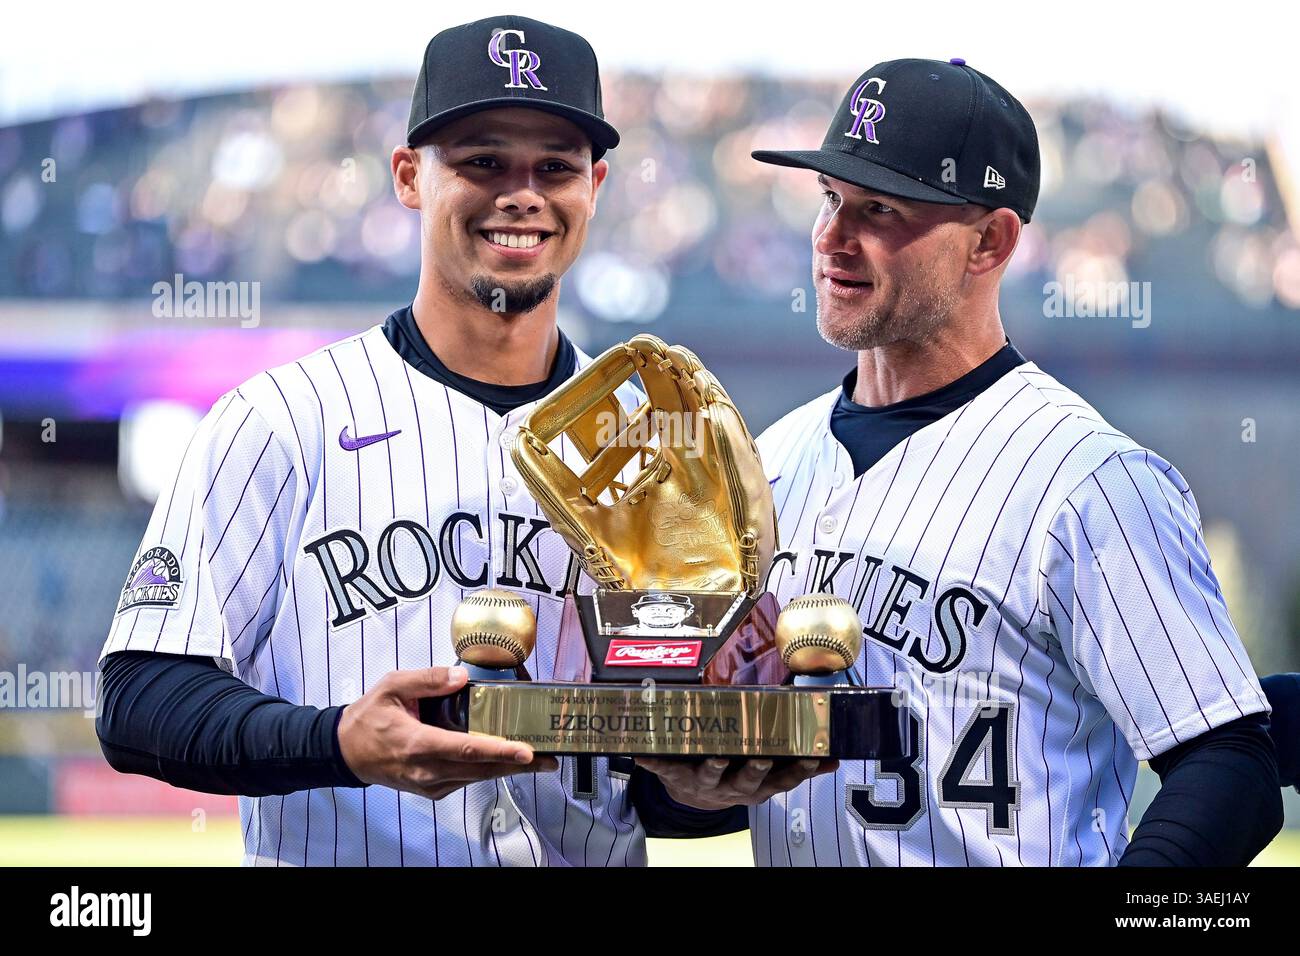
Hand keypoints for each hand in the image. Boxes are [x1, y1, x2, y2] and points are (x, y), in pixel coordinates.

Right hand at [338, 665, 557, 799]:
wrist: (346, 751)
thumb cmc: (369, 717)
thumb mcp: (391, 686)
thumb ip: (427, 678)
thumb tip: (462, 676)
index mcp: (417, 743)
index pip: (466, 750)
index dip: (499, 751)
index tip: (527, 751)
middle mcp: (426, 770)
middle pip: (480, 769)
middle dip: (517, 765)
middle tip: (550, 759)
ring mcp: (429, 783)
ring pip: (476, 778)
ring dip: (506, 769)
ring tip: (538, 761)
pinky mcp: (431, 789)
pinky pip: (465, 780)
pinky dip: (486, 770)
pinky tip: (504, 760)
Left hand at [634, 756, 837, 809]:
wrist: (693, 796)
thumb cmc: (735, 776)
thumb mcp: (767, 777)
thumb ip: (798, 766)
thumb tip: (833, 758)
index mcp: (756, 787)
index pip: (782, 781)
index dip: (797, 771)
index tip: (810, 757)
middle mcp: (731, 789)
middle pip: (746, 782)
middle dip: (754, 771)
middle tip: (761, 757)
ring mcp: (704, 785)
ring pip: (710, 778)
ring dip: (713, 768)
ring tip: (715, 758)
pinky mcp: (676, 778)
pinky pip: (664, 770)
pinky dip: (653, 762)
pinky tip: (643, 754)